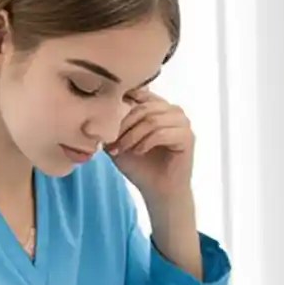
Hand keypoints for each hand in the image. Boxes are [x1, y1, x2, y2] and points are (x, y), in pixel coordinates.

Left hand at [108, 90, 194, 205]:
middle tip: (112, 143)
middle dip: (124, 125)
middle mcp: (173, 111)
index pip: (141, 93)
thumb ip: (112, 124)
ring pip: (153, 120)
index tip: (108, 117)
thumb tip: (96, 109)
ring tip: (123, 149)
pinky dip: (146, 143)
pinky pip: (162, 133)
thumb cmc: (140, 166)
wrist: (157, 190)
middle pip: (144, 108)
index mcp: (159, 107)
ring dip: (133, 135)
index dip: (124, 101)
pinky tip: (138, 152)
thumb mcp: (119, 142)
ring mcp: (182, 123)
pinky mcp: (187, 137)